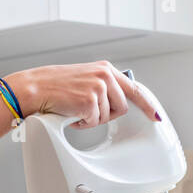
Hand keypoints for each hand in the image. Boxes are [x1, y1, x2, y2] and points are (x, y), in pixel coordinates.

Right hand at [5, 61, 159, 127]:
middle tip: (88, 111)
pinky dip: (83, 123)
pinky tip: (72, 114)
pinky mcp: (90, 100)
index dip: (147, 105)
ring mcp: (98, 87)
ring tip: (77, 109)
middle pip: (122, 108)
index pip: (135, 89)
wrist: (36, 88)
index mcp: (106, 69)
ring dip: (93, 119)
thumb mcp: (86, 80)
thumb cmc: (57, 87)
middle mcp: (105, 75)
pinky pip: (95, 122)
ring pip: (108, 116)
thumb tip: (119, 104)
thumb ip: (105, 87)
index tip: (156, 116)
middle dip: (107, 115)